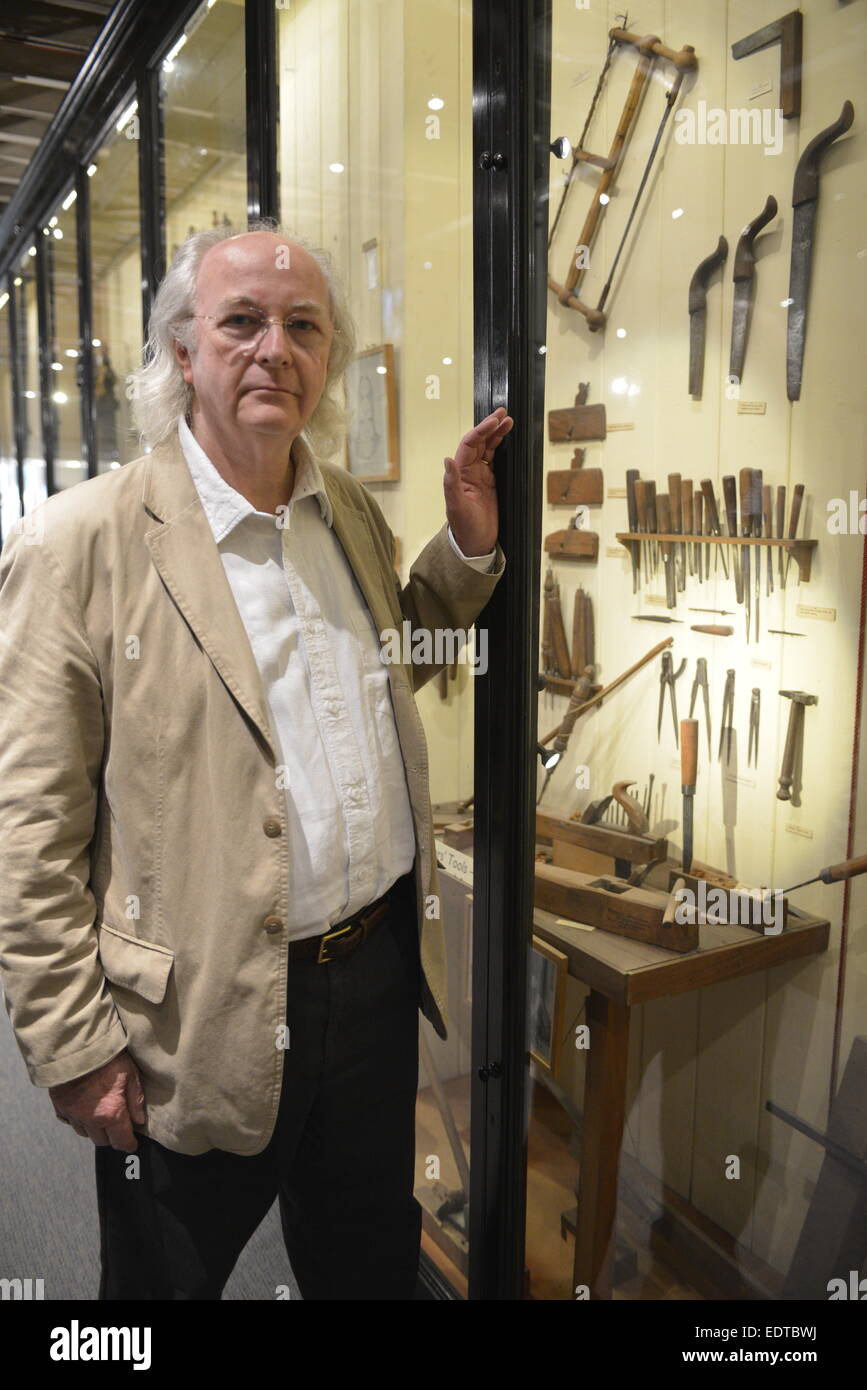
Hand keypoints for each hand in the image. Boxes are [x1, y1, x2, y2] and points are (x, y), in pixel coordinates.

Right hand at [48, 1049, 145, 1151]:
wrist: (75, 1046)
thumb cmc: (107, 1058)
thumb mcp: (130, 1074)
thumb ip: (136, 1100)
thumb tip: (139, 1120)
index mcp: (111, 1114)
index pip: (121, 1141)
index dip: (129, 1144)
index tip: (132, 1143)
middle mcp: (91, 1120)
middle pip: (103, 1141)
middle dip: (112, 1136)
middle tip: (119, 1124)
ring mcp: (73, 1115)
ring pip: (86, 1134)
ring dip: (95, 1129)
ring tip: (101, 1115)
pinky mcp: (60, 1107)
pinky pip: (71, 1123)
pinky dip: (79, 1121)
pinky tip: (85, 1109)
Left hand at [443, 407, 513, 556]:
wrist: (475, 544)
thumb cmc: (464, 528)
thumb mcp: (456, 506)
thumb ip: (451, 483)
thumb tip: (447, 459)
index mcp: (459, 474)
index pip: (469, 445)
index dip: (481, 431)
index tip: (494, 421)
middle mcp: (468, 472)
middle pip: (479, 442)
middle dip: (490, 426)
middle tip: (503, 412)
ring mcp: (480, 477)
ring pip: (488, 449)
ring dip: (497, 434)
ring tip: (508, 421)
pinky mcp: (491, 483)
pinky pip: (496, 460)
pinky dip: (502, 448)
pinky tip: (508, 439)